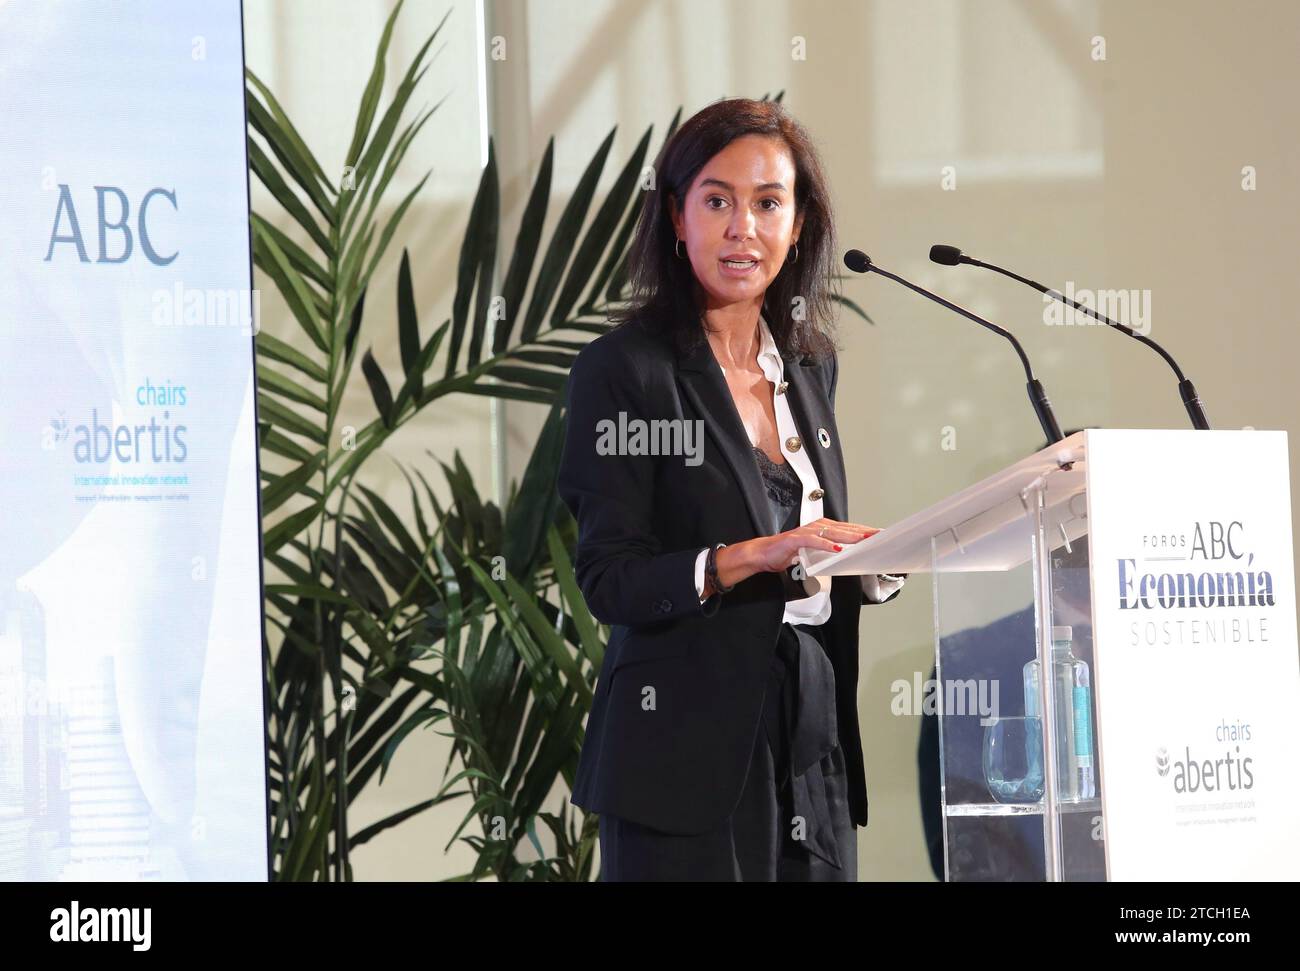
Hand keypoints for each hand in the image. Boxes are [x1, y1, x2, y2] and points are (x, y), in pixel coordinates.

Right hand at [750, 517, 881, 572]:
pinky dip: (825, 544)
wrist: (763, 554)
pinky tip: (837, 548)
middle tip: (879, 535)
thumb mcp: (813, 552)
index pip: (847, 529)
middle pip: (843, 529)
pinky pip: (813, 541)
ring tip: (863, 540)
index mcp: (821, 529)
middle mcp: (815, 527)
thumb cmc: (787, 552)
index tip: (879, 534)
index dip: (863, 531)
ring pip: (831, 533)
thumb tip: (845, 557)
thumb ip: (827, 551)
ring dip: (848, 536)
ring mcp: (805, 532)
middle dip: (862, 532)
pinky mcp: (795, 539)